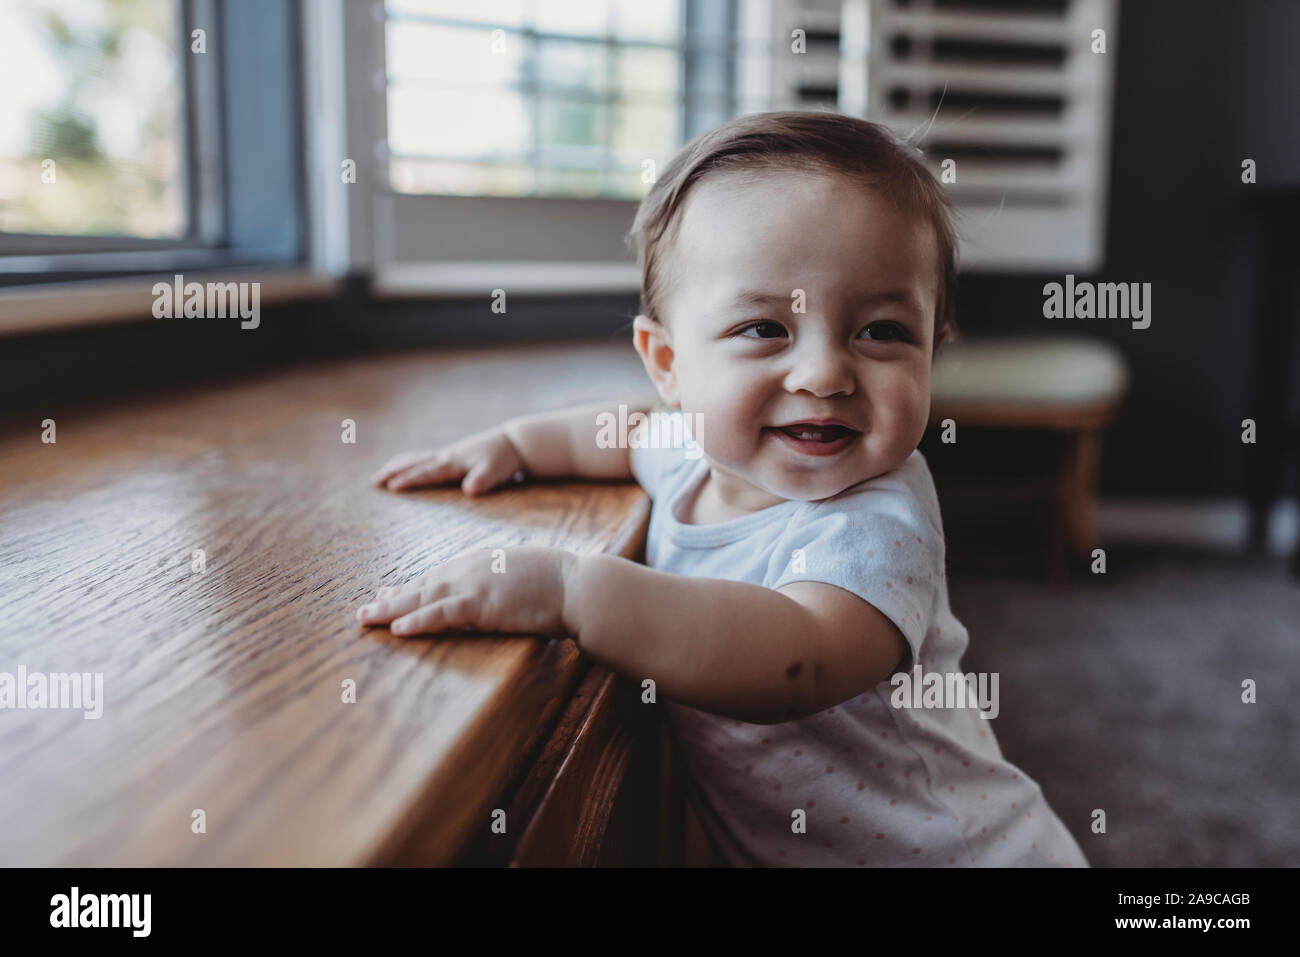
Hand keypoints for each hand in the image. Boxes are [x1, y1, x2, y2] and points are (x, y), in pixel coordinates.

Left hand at [356, 547, 576, 638]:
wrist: (578, 584)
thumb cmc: (559, 583)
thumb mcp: (522, 576)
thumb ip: (500, 583)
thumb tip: (493, 597)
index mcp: (480, 559)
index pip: (437, 575)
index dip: (409, 587)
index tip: (387, 593)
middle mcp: (470, 567)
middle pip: (422, 584)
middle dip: (391, 598)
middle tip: (365, 609)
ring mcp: (475, 584)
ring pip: (422, 598)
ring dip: (390, 609)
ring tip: (365, 618)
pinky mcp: (482, 604)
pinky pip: (441, 613)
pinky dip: (417, 621)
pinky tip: (397, 629)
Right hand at [371, 426, 526, 493]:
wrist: (514, 442)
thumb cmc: (504, 459)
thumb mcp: (495, 471)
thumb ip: (482, 480)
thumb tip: (469, 490)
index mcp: (453, 462)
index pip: (427, 472)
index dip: (409, 480)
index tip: (391, 487)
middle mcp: (447, 456)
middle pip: (414, 463)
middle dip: (394, 471)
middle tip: (374, 481)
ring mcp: (448, 453)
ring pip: (417, 458)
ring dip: (398, 465)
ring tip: (380, 474)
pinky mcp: (453, 454)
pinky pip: (425, 457)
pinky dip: (411, 461)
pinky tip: (408, 465)